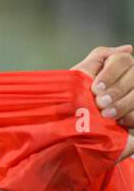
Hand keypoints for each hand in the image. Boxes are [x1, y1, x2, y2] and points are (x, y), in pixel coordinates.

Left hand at [71, 45, 133, 161]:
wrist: (64, 142)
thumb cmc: (67, 109)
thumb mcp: (77, 80)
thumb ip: (98, 59)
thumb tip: (127, 48)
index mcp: (114, 72)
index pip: (123, 60)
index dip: (111, 72)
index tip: (95, 89)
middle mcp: (128, 85)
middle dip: (116, 89)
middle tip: (99, 104)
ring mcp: (131, 103)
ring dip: (122, 104)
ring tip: (106, 116)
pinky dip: (130, 117)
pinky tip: (118, 125)